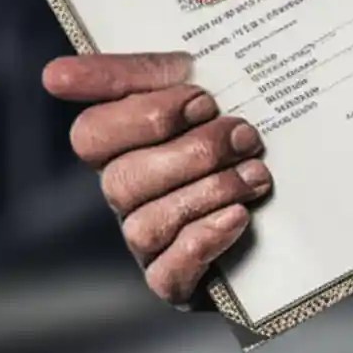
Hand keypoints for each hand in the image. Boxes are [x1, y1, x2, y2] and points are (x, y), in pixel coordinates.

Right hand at [42, 52, 271, 307]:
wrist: (293, 206)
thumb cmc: (237, 137)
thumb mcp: (207, 90)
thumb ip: (157, 72)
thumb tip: (59, 74)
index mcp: (122, 146)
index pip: (91, 134)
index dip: (141, 112)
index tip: (197, 95)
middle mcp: (126, 194)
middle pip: (122, 179)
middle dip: (194, 153)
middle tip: (244, 135)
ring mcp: (146, 241)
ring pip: (148, 223)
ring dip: (209, 192)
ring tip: (256, 175)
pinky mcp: (174, 281)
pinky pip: (168, 271)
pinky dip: (204, 240)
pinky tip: (238, 216)